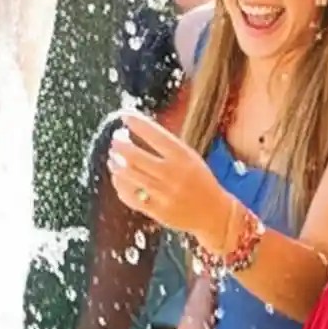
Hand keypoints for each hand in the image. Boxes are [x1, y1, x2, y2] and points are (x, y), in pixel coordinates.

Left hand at [107, 111, 234, 244]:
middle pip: (134, 155)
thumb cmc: (200, 180)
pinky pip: (129, 195)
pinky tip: (119, 177)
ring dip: (115, 163)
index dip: (136, 123)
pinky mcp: (156, 210)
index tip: (124, 115)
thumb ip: (166, 145)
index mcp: (183, 157)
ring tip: (114, 157)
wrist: (214, 213)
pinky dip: (119, 184)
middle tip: (115, 139)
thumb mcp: (190, 157)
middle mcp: (172, 174)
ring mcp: (163, 194)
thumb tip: (138, 127)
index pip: (154, 134)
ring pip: (128, 175)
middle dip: (119, 144)